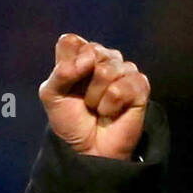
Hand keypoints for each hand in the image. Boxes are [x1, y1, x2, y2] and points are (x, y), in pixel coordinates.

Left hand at [38, 33, 150, 160]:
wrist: (87, 150)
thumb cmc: (70, 122)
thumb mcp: (52, 96)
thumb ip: (61, 73)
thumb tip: (88, 59)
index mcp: (81, 56)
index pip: (71, 42)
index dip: (67, 65)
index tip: (66, 85)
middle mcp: (104, 58)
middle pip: (92, 52)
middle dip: (82, 83)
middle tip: (84, 101)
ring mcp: (124, 70)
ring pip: (106, 70)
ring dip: (95, 97)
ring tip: (97, 108)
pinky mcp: (140, 85)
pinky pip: (122, 87)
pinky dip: (110, 105)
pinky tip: (111, 112)